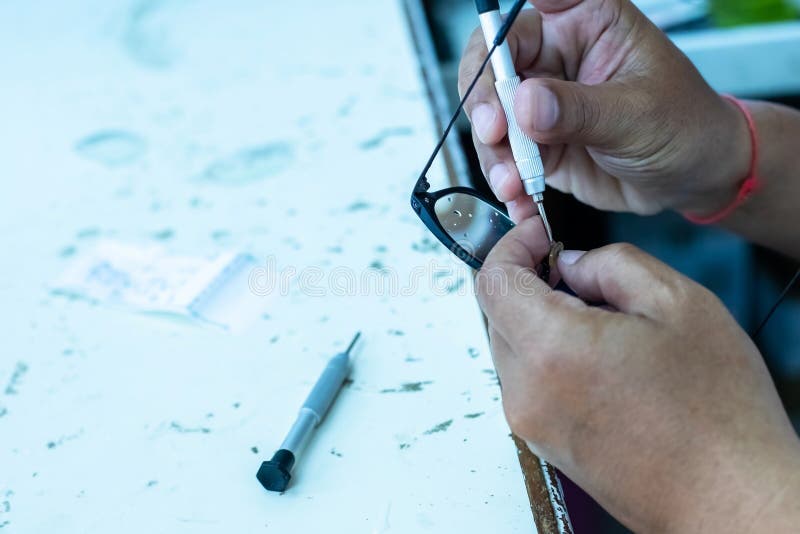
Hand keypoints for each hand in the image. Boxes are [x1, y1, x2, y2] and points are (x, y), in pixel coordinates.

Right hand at [458, 0, 750, 221]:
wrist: (693, 179)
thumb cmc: (685, 126)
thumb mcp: (636, 114)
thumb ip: (579, 109)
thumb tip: (525, 103)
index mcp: (586, 23)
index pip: (527, 14)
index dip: (500, 34)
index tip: (496, 61)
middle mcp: (557, 57)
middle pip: (493, 66)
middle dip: (485, 104)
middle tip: (493, 133)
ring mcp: (543, 102)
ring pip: (492, 118)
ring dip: (494, 153)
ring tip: (512, 183)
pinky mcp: (538, 143)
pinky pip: (505, 158)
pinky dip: (505, 181)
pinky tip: (519, 200)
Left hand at [476, 218, 799, 531]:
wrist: (727, 498)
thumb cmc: (716, 414)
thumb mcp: (677, 304)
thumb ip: (610, 265)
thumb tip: (569, 263)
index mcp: (551, 347)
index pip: (493, 279)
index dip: (511, 245)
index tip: (537, 233)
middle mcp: (527, 390)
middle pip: (498, 312)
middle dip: (529, 281)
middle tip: (578, 273)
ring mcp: (531, 422)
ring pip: (512, 346)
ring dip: (541, 320)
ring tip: (604, 323)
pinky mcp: (543, 442)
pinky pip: (528, 380)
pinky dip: (548, 355)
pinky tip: (601, 360)